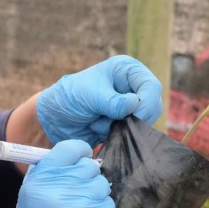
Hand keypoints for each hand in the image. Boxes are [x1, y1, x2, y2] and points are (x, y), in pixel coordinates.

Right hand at [1, 140, 112, 207]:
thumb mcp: (30, 195)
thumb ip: (50, 171)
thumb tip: (76, 154)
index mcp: (42, 178)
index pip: (70, 148)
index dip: (79, 152)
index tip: (81, 158)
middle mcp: (62, 187)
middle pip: (89, 165)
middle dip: (87, 176)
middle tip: (78, 190)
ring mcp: (81, 203)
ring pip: (101, 184)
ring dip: (95, 194)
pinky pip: (107, 203)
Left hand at [36, 55, 162, 145]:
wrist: (55, 118)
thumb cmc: (70, 97)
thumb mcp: (90, 95)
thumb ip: (113, 102)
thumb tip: (134, 105)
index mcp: (127, 71)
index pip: (151, 86)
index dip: (147, 103)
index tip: (133, 116)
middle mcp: (133, 87)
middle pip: (153, 106)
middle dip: (133, 118)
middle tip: (110, 122)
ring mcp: (130, 107)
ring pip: (144, 123)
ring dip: (122, 128)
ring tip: (98, 123)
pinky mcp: (125, 124)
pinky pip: (132, 135)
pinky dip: (118, 136)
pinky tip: (99, 130)